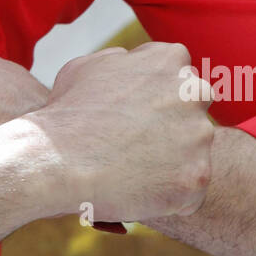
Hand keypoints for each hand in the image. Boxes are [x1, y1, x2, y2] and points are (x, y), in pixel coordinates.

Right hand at [32, 43, 215, 222]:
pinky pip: (190, 191)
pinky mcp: (197, 177)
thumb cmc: (65, 112)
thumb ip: (120, 61)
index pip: (178, 81)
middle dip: (172, 130)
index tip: (134, 119)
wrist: (55, 160)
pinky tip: (136, 192)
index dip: (155, 103)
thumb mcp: (87, 66)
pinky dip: (168, 196)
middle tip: (136, 147)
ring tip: (131, 171)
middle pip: (192, 115)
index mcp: (170, 58)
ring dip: (170, 164)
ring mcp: (199, 136)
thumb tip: (129, 61)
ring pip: (193, 154)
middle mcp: (194, 91)